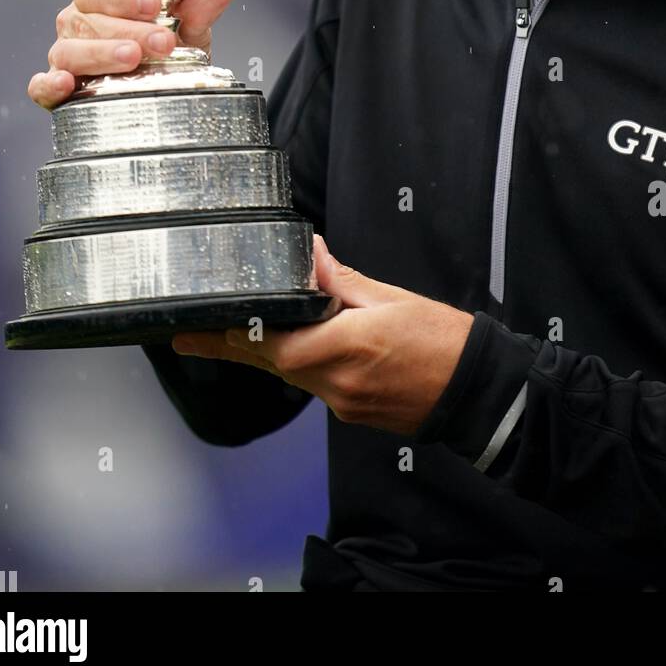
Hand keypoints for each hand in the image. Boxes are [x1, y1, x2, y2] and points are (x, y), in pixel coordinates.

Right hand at [27, 0, 236, 108]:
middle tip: (162, 41)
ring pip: (68, 48)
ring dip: (99, 53)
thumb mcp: (191, 27)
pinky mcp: (56, 88)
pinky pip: (40, 85)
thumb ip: (202, 4)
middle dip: (126, 29)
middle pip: (87, 17)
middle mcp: (78, 21)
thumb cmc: (170, 49)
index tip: (155, 4)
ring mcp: (65, 54)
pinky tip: (65, 84)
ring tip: (132, 59)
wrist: (166, 92)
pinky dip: (48, 84)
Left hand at [172, 235, 475, 436]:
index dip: (235, 336)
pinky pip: (312, 386)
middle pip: (271, 365)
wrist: (477, 392)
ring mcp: (344, 403)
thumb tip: (310, 253)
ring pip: (289, 377)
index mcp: (348, 347)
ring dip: (263, 356)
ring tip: (227, 339)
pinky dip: (295, 366)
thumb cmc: (443, 342)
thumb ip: (342, 280)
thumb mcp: (393, 298)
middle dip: (230, 348)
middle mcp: (339, 383)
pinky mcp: (351, 412)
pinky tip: (288, 350)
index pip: (275, 345)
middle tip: (188, 338)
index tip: (199, 329)